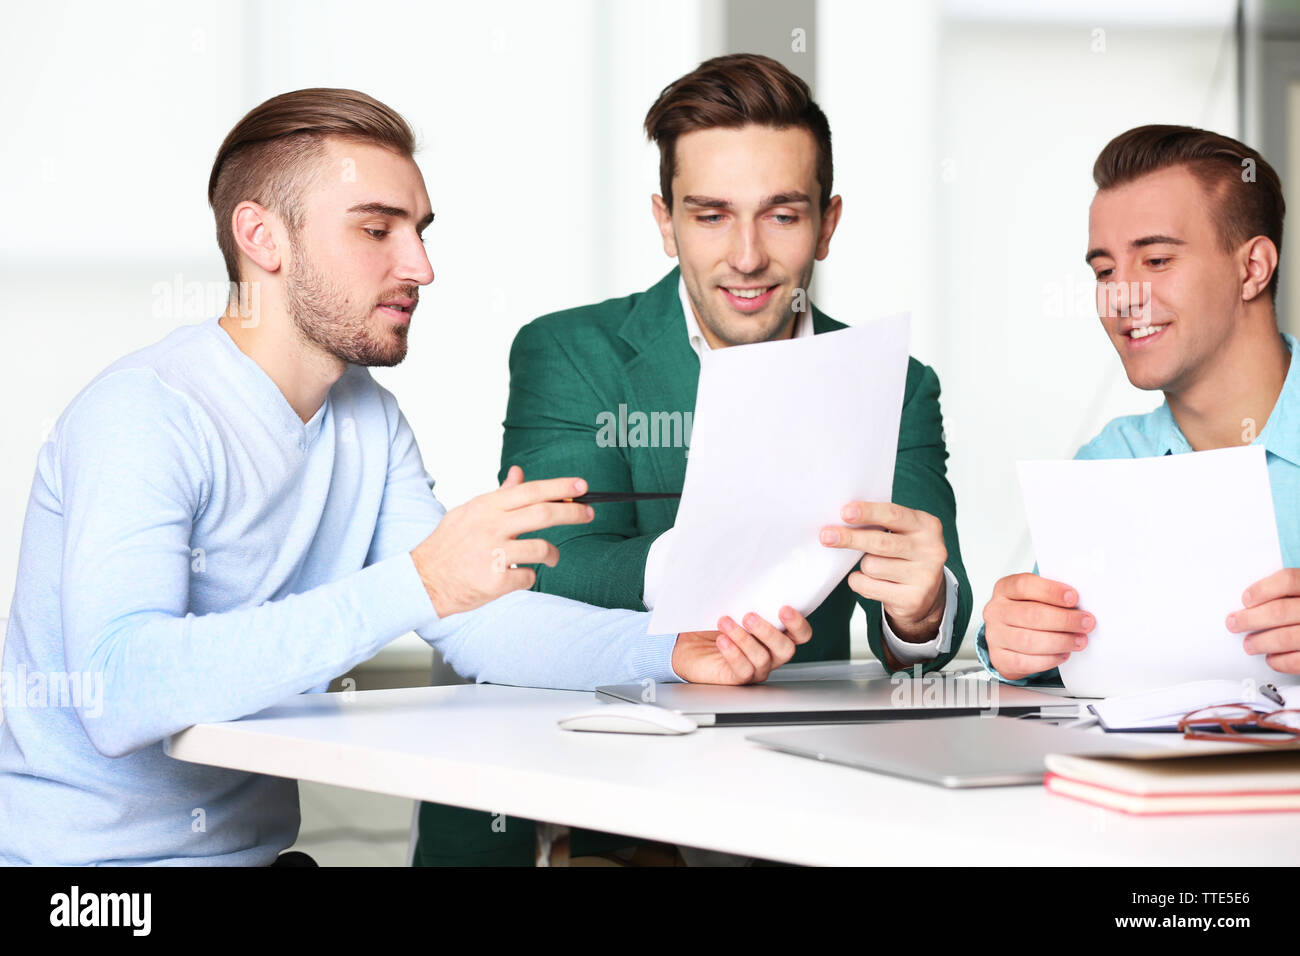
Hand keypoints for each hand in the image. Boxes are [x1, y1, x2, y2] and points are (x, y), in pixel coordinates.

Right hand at [410, 465, 593, 616]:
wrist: (422, 581)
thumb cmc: (449, 545)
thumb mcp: (468, 512)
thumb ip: (499, 495)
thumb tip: (519, 473)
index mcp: (486, 507)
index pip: (530, 491)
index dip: (559, 488)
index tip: (582, 486)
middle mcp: (491, 527)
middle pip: (544, 514)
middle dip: (573, 513)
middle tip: (590, 513)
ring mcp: (493, 554)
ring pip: (542, 549)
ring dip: (553, 554)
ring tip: (552, 557)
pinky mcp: (496, 580)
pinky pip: (529, 577)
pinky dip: (529, 577)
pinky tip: (518, 576)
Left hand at [671, 607, 812, 683]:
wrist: (689, 644)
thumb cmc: (714, 624)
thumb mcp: (733, 607)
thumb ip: (747, 599)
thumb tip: (749, 579)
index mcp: (778, 633)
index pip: (801, 634)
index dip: (798, 623)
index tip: (784, 608)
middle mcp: (772, 653)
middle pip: (786, 649)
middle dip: (768, 631)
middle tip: (749, 616)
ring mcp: (757, 667)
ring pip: (762, 658)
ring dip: (743, 638)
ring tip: (725, 622)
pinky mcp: (739, 678)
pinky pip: (743, 670)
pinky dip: (733, 653)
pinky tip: (722, 641)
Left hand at [820, 501, 946, 640]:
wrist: (926, 595)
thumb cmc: (904, 555)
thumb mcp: (902, 533)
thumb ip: (881, 524)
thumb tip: (841, 520)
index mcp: (928, 526)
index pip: (894, 515)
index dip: (868, 512)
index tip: (845, 512)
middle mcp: (932, 550)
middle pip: (880, 542)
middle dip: (850, 538)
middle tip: (826, 536)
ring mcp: (924, 576)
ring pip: (871, 566)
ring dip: (862, 566)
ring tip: (873, 567)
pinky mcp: (913, 599)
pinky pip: (868, 586)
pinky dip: (860, 582)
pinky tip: (871, 582)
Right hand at [982, 573, 1093, 680]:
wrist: (1009, 638)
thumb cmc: (1027, 613)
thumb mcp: (1036, 597)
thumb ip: (1053, 596)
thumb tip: (1081, 605)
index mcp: (1004, 589)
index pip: (1024, 585)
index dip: (1051, 591)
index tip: (1073, 597)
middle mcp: (996, 611)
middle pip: (1031, 615)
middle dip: (1064, 620)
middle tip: (1086, 622)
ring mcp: (995, 635)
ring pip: (1029, 641)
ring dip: (1061, 641)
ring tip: (1080, 640)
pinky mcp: (1000, 658)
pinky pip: (1027, 662)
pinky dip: (1050, 659)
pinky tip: (1063, 653)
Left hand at [1227, 569, 1299, 674]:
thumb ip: (1285, 593)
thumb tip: (1250, 602)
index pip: (1289, 580)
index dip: (1263, 589)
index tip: (1245, 599)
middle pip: (1280, 611)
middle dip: (1250, 619)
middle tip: (1234, 623)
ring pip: (1285, 637)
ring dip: (1261, 643)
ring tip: (1250, 645)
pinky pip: (1297, 661)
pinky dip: (1280, 661)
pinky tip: (1272, 658)